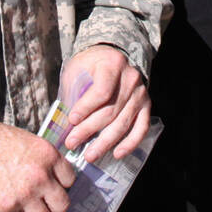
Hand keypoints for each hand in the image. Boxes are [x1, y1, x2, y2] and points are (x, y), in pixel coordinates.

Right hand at [0, 120, 75, 211]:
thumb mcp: (28, 142)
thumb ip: (42, 160)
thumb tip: (49, 177)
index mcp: (48, 156)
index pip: (70, 179)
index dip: (63, 186)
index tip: (55, 190)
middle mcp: (40, 177)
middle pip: (62, 205)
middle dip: (55, 208)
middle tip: (48, 209)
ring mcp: (24, 195)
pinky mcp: (5, 208)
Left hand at [60, 44, 150, 162]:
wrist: (113, 55)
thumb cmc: (90, 65)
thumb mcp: (77, 68)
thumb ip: (73, 91)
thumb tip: (65, 124)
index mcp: (113, 65)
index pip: (101, 92)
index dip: (86, 108)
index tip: (71, 120)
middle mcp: (131, 78)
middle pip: (111, 110)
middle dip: (89, 130)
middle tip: (72, 143)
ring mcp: (141, 93)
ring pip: (123, 122)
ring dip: (105, 142)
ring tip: (89, 155)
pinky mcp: (146, 105)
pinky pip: (141, 127)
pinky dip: (130, 143)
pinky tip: (117, 154)